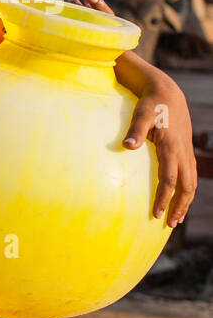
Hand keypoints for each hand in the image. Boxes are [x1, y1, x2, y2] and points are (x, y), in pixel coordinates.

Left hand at [68, 0, 198, 225]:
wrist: (162, 89)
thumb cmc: (134, 79)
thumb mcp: (118, 62)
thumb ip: (100, 38)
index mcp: (153, 106)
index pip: (146, 118)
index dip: (139, 129)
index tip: (129, 144)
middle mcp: (170, 127)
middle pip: (174, 160)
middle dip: (168, 186)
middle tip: (157, 210)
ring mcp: (179, 143)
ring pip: (185, 176)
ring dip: (177, 201)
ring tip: (167, 223)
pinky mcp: (180, 154)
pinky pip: (184, 181)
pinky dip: (179, 202)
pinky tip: (170, 222)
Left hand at [127, 78, 197, 225]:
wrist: (166, 92)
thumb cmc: (149, 103)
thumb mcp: (140, 114)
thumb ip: (135, 131)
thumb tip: (127, 146)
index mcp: (170, 146)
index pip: (169, 179)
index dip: (164, 197)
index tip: (156, 213)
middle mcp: (182, 151)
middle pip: (186, 185)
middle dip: (179, 206)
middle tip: (170, 224)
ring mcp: (185, 150)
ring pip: (191, 181)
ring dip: (185, 200)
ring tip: (176, 218)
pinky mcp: (184, 149)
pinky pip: (189, 174)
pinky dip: (186, 189)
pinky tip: (179, 198)